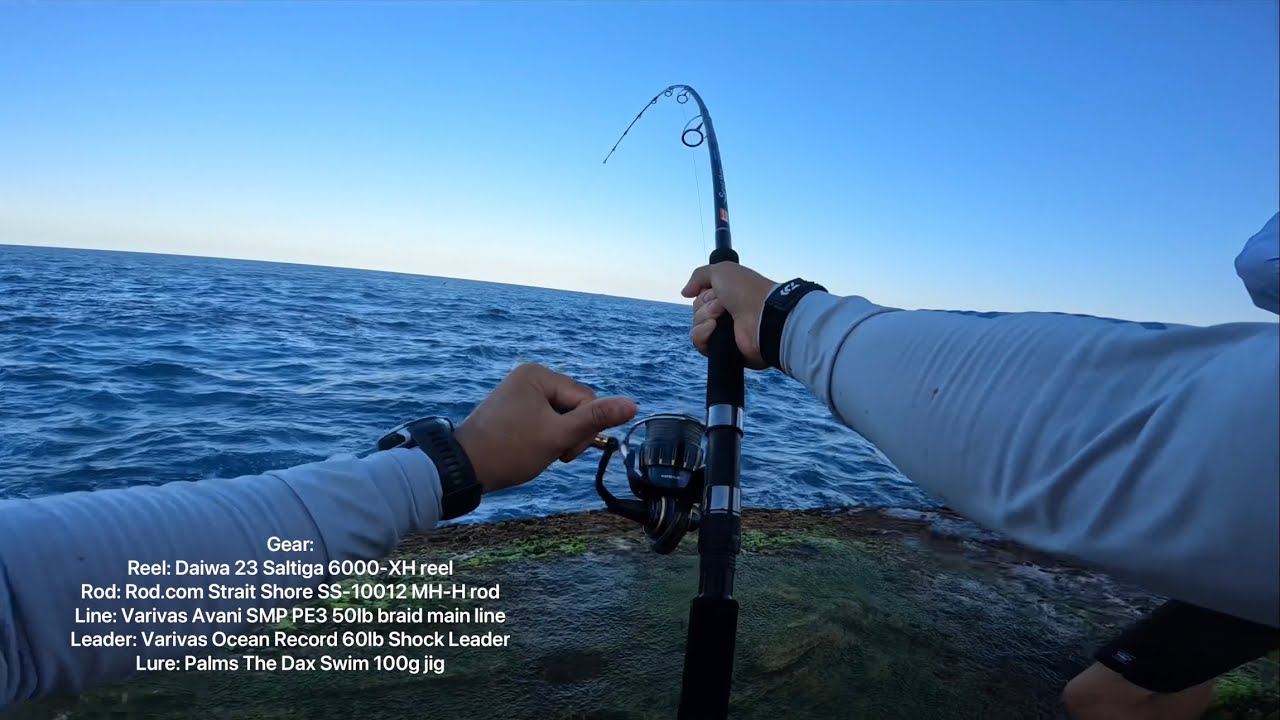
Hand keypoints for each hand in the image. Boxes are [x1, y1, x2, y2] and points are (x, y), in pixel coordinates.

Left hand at [453, 363, 637, 493]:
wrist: (463, 468)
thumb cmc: (510, 450)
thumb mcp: (558, 436)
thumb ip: (596, 419)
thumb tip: (633, 404)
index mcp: (538, 374)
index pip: (585, 399)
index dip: (583, 429)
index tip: (564, 452)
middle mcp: (529, 376)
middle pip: (573, 405)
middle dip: (569, 433)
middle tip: (551, 453)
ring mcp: (519, 392)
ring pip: (560, 415)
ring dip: (558, 437)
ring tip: (538, 452)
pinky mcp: (513, 408)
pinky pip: (543, 419)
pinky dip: (544, 436)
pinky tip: (530, 448)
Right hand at [681, 262, 777, 369]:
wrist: (762, 315)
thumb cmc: (746, 290)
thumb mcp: (721, 270)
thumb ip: (699, 276)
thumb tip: (684, 293)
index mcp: (727, 299)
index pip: (700, 299)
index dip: (704, 295)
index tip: (716, 292)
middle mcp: (726, 316)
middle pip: (696, 312)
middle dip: (704, 306)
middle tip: (722, 304)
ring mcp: (724, 334)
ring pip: (695, 327)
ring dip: (704, 318)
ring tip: (721, 316)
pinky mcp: (723, 351)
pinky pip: (699, 343)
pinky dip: (702, 334)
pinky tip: (713, 328)